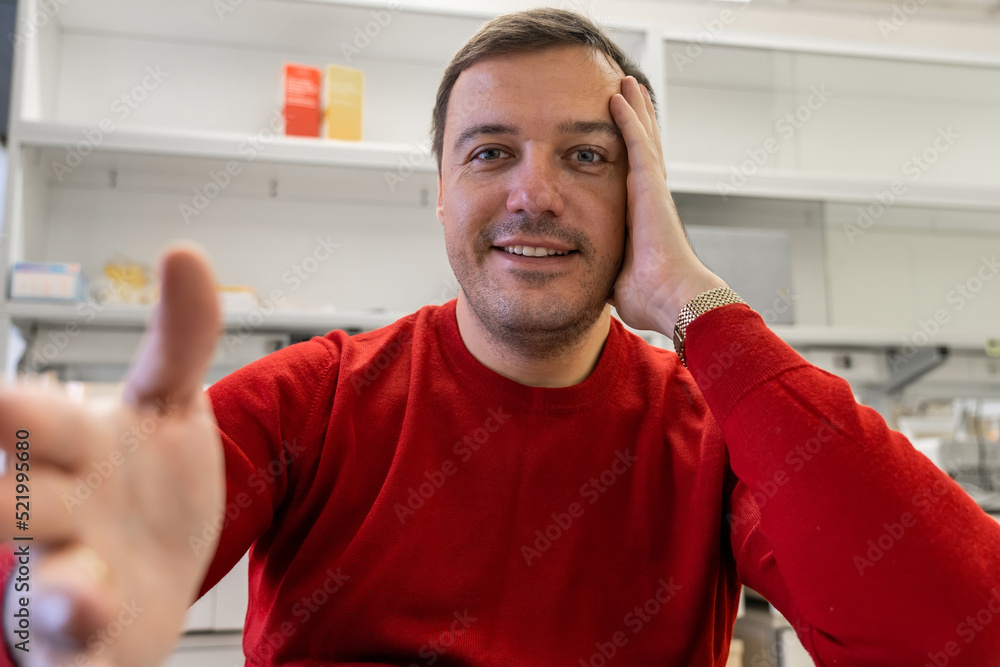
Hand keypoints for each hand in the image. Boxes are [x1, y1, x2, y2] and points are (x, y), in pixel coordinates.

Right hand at [1, 246, 225, 665]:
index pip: (23, 416)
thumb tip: (184, 251)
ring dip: (60, 595)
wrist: (167, 564)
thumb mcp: (170, 401)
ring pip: (45, 586)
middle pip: (15, 503)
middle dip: (9, 500)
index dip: (5, 411)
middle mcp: (50, 510)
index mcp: (66, 444)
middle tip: (13, 478)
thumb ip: (181, 335)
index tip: (4, 406)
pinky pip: (77, 655)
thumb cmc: (148, 478)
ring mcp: (66, 577)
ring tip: (85, 599)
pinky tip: (101, 638)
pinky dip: (83, 650)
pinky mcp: (91, 639)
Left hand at [608, 76, 726, 334]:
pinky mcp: (650, 185)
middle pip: (642, 149)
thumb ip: (604, 268)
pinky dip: (628, 118)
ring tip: (626, 82)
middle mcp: (651, 198)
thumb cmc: (649, 298)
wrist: (672, 298)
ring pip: (642, 138)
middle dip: (635, 122)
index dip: (628, 154)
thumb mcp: (616, 276)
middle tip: (628, 94)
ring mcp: (653, 189)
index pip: (634, 177)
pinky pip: (637, 143)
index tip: (620, 138)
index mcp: (642, 219)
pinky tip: (618, 96)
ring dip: (633, 109)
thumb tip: (588, 278)